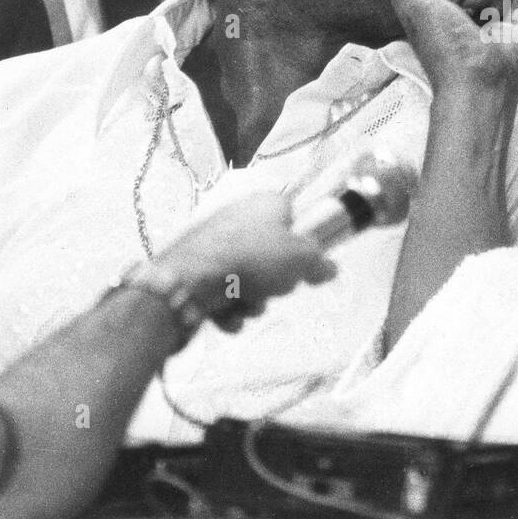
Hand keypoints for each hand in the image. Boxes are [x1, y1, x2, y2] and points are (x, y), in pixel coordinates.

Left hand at [153, 191, 337, 317]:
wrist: (187, 282)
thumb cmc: (252, 260)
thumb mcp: (302, 258)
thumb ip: (320, 263)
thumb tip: (331, 268)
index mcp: (265, 204)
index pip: (293, 216)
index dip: (302, 242)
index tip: (305, 264)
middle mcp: (238, 219)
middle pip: (271, 256)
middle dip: (275, 282)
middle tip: (275, 288)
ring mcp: (213, 246)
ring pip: (248, 280)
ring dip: (252, 301)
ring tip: (244, 305)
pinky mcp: (194, 272)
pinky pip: (223, 295)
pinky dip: (227, 309)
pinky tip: (224, 314)